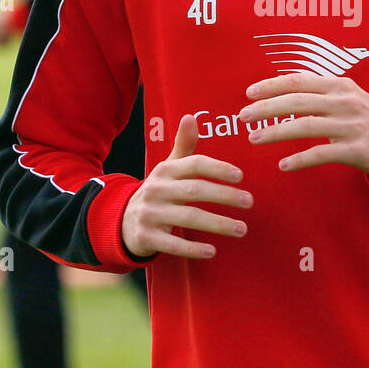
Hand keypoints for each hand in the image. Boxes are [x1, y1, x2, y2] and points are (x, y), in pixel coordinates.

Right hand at [121, 114, 251, 260]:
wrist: (119, 221)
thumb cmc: (157, 192)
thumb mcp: (167, 169)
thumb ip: (183, 146)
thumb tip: (191, 117)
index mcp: (165, 171)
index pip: (194, 165)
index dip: (218, 168)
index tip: (240, 176)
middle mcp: (157, 189)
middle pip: (195, 190)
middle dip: (225, 196)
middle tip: (249, 202)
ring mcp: (150, 214)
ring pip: (188, 218)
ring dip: (218, 223)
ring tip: (242, 229)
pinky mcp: (146, 237)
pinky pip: (172, 244)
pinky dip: (193, 248)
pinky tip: (213, 251)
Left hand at [238, 73, 368, 179]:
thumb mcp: (348, 97)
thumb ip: (320, 92)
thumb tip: (283, 91)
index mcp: (339, 85)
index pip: (299, 80)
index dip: (272, 85)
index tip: (249, 93)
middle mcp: (344, 101)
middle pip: (298, 101)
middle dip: (266, 108)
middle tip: (242, 117)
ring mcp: (350, 125)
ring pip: (305, 126)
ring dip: (276, 132)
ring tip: (254, 138)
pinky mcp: (356, 150)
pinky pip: (322, 154)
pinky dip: (300, 159)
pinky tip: (283, 164)